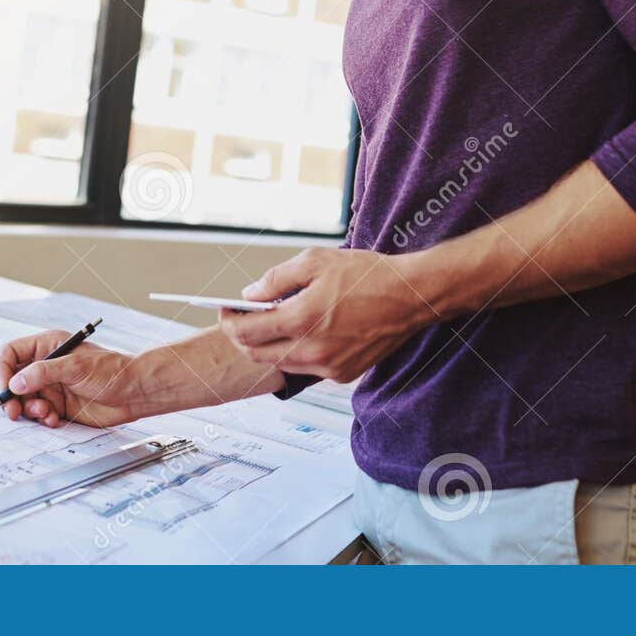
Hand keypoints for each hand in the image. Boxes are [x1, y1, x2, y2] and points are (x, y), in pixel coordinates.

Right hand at [0, 331, 142, 427]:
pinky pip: (38, 414)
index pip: (12, 353)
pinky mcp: (58, 405)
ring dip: (30, 410)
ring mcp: (52, 386)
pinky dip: (43, 419)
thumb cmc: (111, 371)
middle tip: (13, 411)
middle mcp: (46, 366)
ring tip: (46, 412)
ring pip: (24, 400)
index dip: (3, 370)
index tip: (5, 387)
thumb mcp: (74, 367)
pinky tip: (55, 419)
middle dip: (11, 397)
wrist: (132, 393)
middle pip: (13, 381)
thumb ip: (43, 373)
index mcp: (48, 346)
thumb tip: (15, 383)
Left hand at [218, 247, 434, 381]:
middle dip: (243, 337)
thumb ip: (276, 279)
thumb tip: (250, 294)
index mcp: (301, 318)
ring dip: (271, 345)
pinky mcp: (342, 374)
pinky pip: (307, 367)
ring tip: (275, 322)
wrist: (411, 297)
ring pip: (282, 363)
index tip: (225, 310)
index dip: (228, 321)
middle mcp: (312, 349)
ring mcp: (328, 366)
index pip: (246, 332)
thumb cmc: (367, 274)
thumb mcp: (315, 261)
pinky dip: (299, 352)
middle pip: (257, 354)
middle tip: (242, 318)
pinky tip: (307, 331)